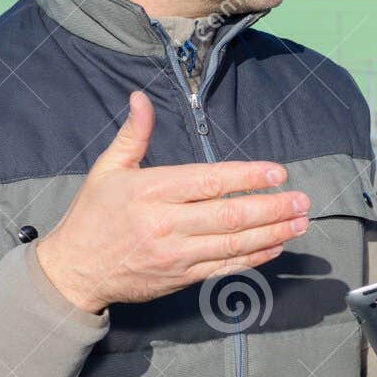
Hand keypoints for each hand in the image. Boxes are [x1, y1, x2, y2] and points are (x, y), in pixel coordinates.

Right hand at [36, 91, 310, 311]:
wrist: (74, 271)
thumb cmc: (92, 216)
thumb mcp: (107, 169)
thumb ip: (133, 135)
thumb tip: (141, 98)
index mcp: (150, 191)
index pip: (208, 182)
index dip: (247, 177)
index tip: (277, 172)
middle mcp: (165, 224)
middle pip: (229, 216)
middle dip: (272, 208)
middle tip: (303, 200)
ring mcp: (175, 255)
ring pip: (233, 244)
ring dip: (273, 233)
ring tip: (301, 223)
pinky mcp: (180, 278)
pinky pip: (224, 267)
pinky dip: (253, 258)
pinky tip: (276, 247)